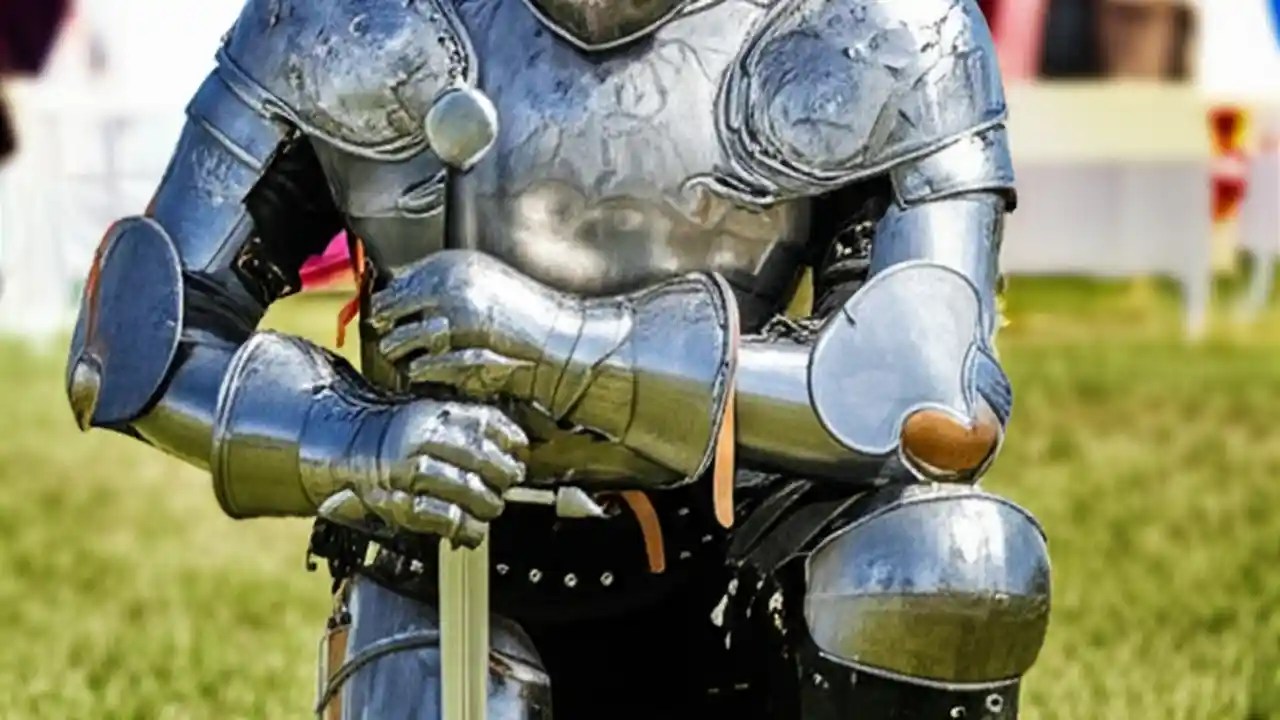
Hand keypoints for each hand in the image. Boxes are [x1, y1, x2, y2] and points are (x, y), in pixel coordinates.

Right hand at [311, 397, 527, 548]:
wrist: (349, 443)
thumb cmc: (403, 433)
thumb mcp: (436, 414)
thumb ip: (474, 425)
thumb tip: (520, 443)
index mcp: (433, 414)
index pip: (481, 422)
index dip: (507, 439)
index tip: (520, 450)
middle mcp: (418, 440)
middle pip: (474, 456)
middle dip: (500, 473)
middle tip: (509, 481)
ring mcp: (404, 471)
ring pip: (457, 487)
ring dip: (483, 501)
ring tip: (493, 506)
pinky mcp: (394, 503)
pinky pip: (434, 517)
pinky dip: (459, 525)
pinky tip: (472, 529)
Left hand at [366, 249, 569, 404]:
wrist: (562, 342)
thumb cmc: (521, 318)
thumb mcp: (482, 286)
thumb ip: (444, 287)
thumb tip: (398, 296)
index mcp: (453, 266)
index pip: (398, 283)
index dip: (389, 304)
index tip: (386, 318)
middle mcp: (451, 284)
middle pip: (391, 308)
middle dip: (387, 329)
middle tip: (389, 344)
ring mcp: (458, 317)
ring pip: (402, 339)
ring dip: (397, 353)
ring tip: (401, 360)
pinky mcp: (464, 353)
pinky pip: (425, 364)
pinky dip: (420, 371)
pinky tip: (420, 373)